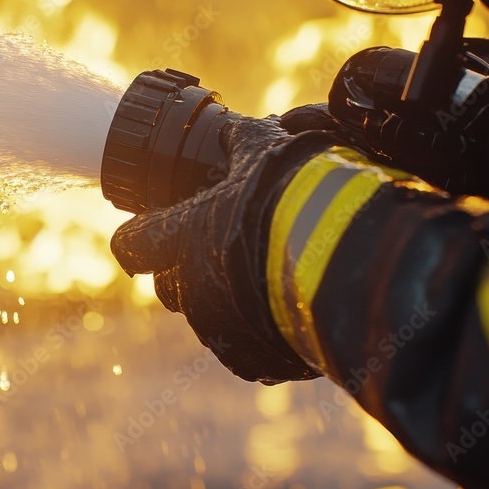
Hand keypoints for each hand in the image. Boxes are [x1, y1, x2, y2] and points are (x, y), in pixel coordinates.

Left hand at [111, 109, 334, 383]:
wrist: (355, 265)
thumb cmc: (304, 201)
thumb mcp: (269, 155)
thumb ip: (243, 143)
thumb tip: (234, 129)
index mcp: (186, 237)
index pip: (133, 243)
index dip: (137, 237)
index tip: (144, 232)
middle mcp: (194, 289)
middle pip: (168, 287)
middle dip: (185, 271)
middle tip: (220, 251)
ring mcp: (223, 329)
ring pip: (209, 318)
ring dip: (228, 299)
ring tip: (268, 278)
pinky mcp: (258, 359)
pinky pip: (248, 347)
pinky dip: (263, 331)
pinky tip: (290, 309)